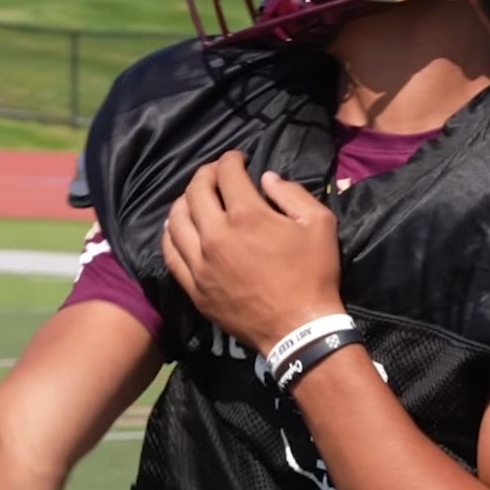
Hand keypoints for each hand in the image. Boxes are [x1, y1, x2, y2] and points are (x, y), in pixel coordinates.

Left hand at [161, 150, 343, 355]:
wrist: (299, 330)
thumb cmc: (313, 274)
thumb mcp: (319, 224)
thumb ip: (291, 193)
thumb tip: (265, 178)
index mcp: (246, 215)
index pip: (226, 173)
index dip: (231, 159)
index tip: (237, 159)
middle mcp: (215, 235)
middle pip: (195, 191)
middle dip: (205, 174)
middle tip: (216, 173)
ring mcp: (199, 263)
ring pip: (176, 219)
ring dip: (184, 200)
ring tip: (196, 198)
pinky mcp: (193, 286)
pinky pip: (170, 253)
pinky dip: (171, 234)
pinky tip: (178, 228)